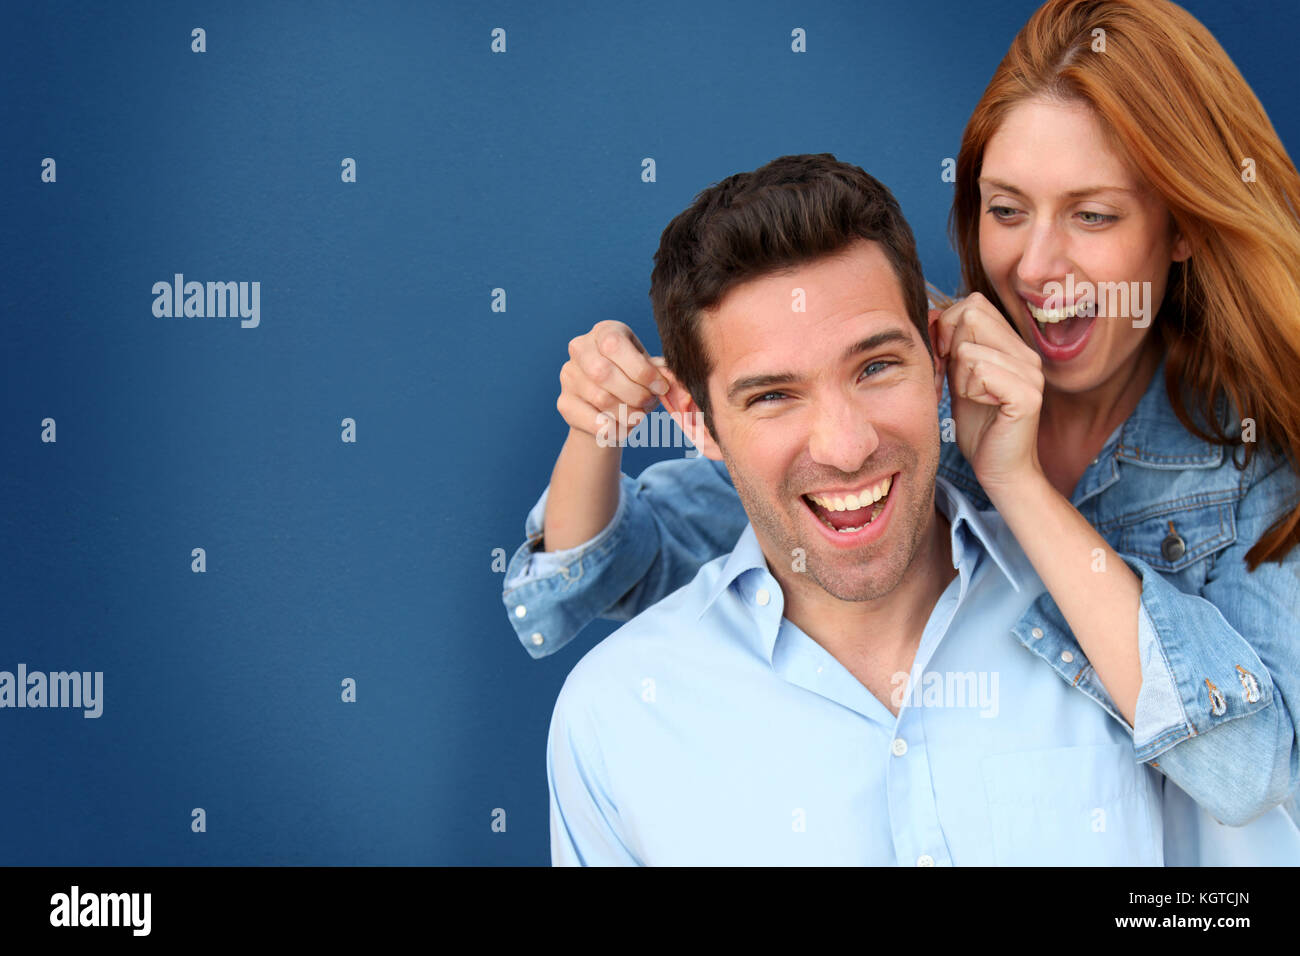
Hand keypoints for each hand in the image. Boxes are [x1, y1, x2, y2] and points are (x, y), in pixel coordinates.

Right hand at [557, 321, 668, 438]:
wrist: (608, 404)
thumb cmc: (633, 378)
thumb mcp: (648, 369)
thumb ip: (660, 371)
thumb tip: (673, 380)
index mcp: (604, 331)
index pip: (614, 345)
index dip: (640, 369)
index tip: (660, 388)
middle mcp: (580, 348)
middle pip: (603, 373)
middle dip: (635, 393)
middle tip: (650, 403)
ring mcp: (568, 376)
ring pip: (600, 399)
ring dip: (628, 413)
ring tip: (640, 415)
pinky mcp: (564, 403)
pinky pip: (592, 421)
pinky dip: (616, 429)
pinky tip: (627, 428)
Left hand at [935, 293, 1044, 493]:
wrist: (1000, 468)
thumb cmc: (978, 425)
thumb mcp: (959, 377)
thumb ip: (952, 346)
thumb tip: (932, 315)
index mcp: (1013, 345)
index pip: (973, 304)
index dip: (947, 327)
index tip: (943, 358)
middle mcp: (1027, 353)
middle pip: (971, 316)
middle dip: (948, 348)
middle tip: (953, 380)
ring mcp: (1031, 373)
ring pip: (968, 349)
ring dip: (958, 378)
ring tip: (973, 398)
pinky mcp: (1028, 394)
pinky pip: (980, 371)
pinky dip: (969, 390)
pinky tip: (982, 406)